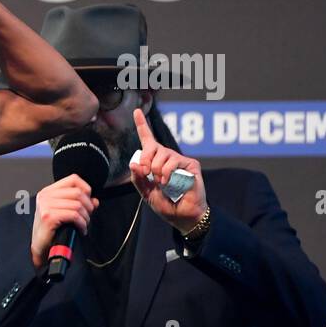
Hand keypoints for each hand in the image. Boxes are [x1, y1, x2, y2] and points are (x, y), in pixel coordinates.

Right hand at [30, 174, 98, 267]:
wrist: (40, 246)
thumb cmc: (50, 230)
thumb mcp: (64, 212)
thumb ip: (79, 204)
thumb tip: (94, 201)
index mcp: (48, 192)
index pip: (73, 179)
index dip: (86, 189)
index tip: (88, 201)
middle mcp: (45, 196)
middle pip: (78, 192)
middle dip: (88, 206)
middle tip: (87, 216)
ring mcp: (46, 206)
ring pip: (77, 205)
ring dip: (85, 217)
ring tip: (83, 224)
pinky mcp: (49, 217)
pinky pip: (74, 215)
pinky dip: (82, 223)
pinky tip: (81, 229)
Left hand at [129, 108, 207, 233]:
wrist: (181, 215)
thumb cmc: (166, 203)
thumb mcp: (145, 192)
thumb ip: (138, 178)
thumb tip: (134, 163)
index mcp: (155, 161)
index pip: (148, 140)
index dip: (141, 125)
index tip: (136, 111)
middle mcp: (168, 157)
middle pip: (151, 147)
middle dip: (145, 159)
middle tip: (146, 173)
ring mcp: (180, 160)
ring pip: (162, 155)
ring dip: (156, 170)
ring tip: (160, 183)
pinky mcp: (191, 165)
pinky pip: (173, 162)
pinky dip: (166, 173)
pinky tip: (168, 182)